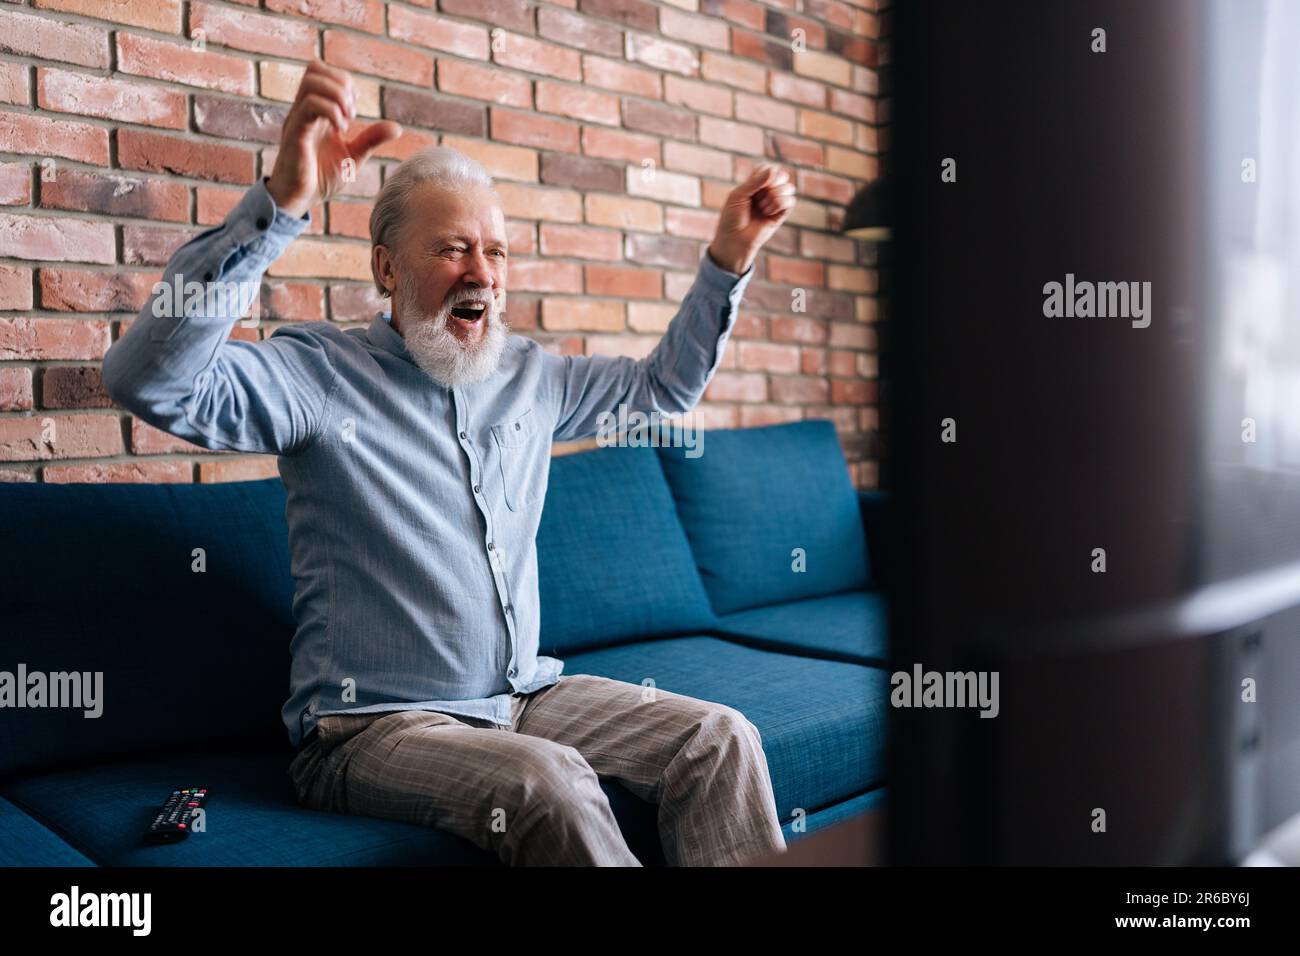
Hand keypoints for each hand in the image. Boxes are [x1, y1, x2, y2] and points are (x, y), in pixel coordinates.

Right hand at [265, 61, 402, 219]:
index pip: (321, 71)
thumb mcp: (353, 156)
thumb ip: (371, 139)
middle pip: (314, 68)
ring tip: (347, 121)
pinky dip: (331, 111)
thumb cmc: (320, 178)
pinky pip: (309, 105)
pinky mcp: (295, 132)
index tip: (354, 110)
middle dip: (341, 84)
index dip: (344, 81)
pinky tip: (341, 130)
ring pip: (311, 82)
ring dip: (337, 95)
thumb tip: (397, 127)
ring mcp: (298, 119)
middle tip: (352, 112)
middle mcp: (304, 110)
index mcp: (315, 111)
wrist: (300, 199)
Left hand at [707, 163, 796, 275]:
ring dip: (774, 196)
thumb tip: (773, 171)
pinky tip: (767, 213)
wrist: (735, 240)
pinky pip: (790, 201)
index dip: (763, 174)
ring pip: (788, 187)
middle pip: (781, 175)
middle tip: (758, 195)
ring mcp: (776, 202)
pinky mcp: (782, 214)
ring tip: (761, 207)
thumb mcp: (739, 195)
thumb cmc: (732, 218)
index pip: (767, 168)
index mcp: (755, 184)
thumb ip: (755, 182)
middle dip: (772, 183)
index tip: (750, 187)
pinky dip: (779, 204)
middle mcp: (767, 191)